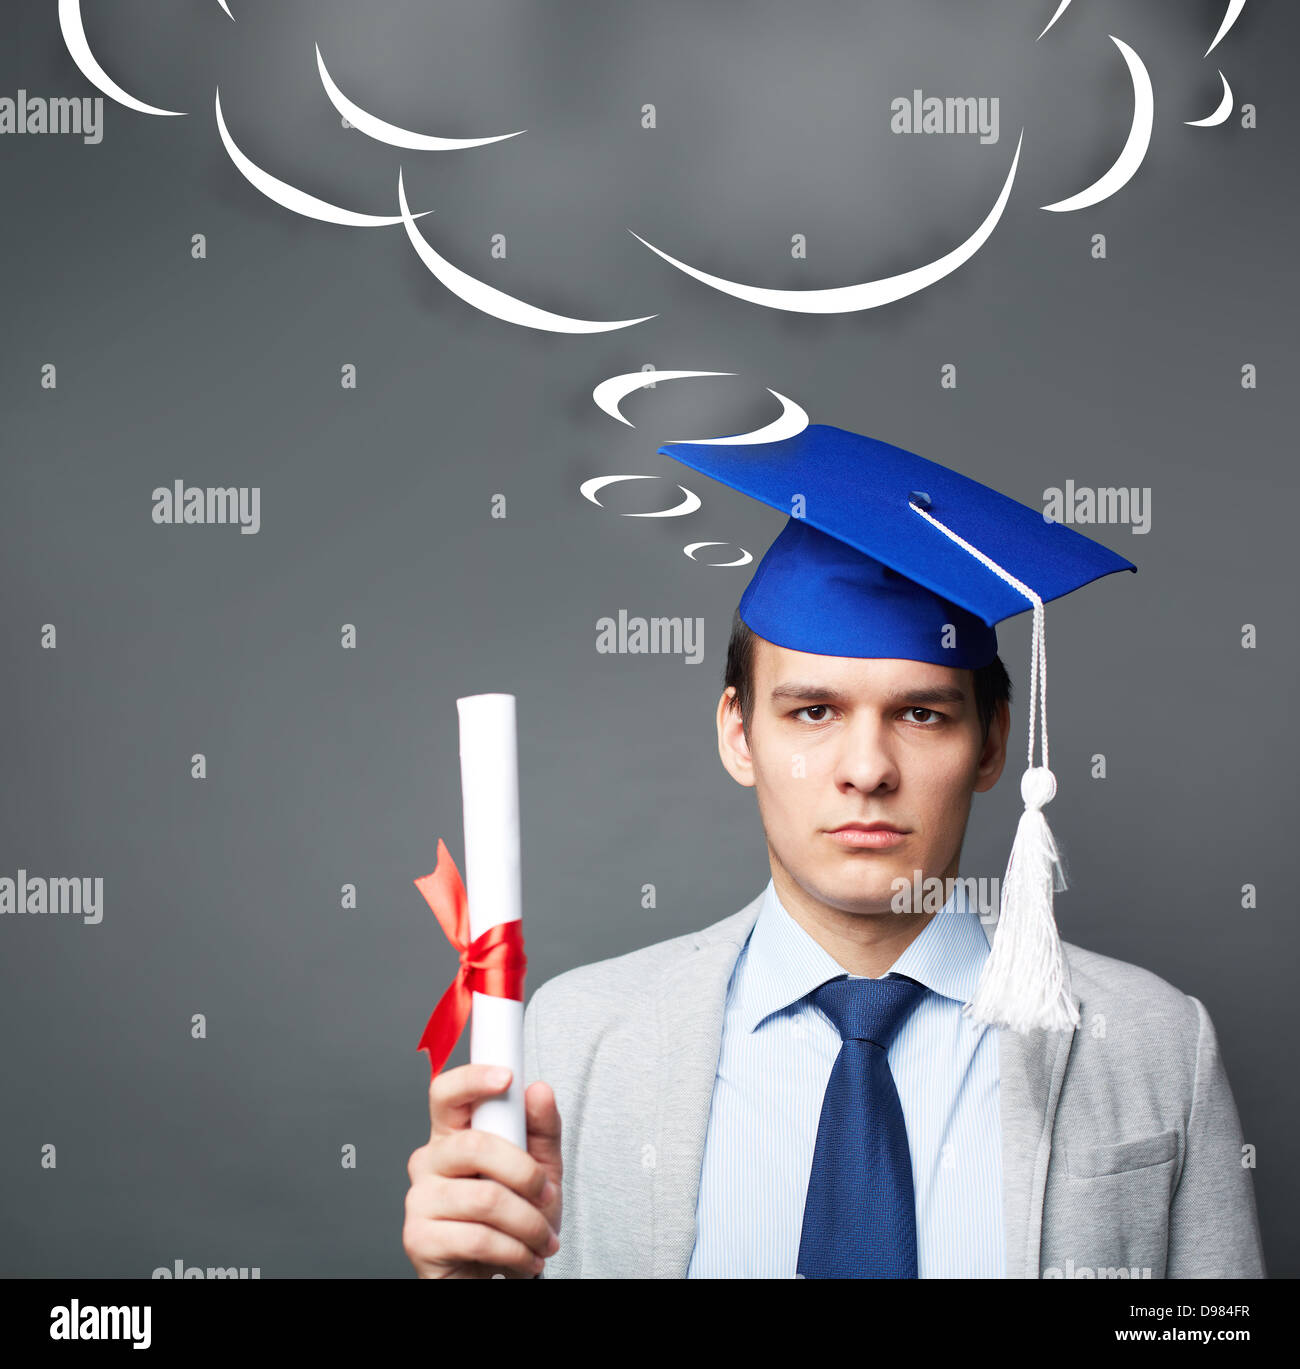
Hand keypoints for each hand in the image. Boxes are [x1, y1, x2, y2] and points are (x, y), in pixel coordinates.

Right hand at [403, 1064, 562, 1278]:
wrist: (497, 1273)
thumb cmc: (513, 1217)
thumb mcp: (540, 1170)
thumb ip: (542, 1130)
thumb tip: (539, 1091)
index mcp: (453, 1134)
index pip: (447, 1093)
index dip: (472, 1079)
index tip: (506, 1078)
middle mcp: (429, 1160)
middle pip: (475, 1146)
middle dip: (525, 1173)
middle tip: (547, 1195)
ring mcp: (420, 1199)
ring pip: (485, 1198)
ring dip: (528, 1224)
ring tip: (540, 1238)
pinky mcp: (419, 1238)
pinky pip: (477, 1237)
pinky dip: (514, 1251)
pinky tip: (523, 1257)